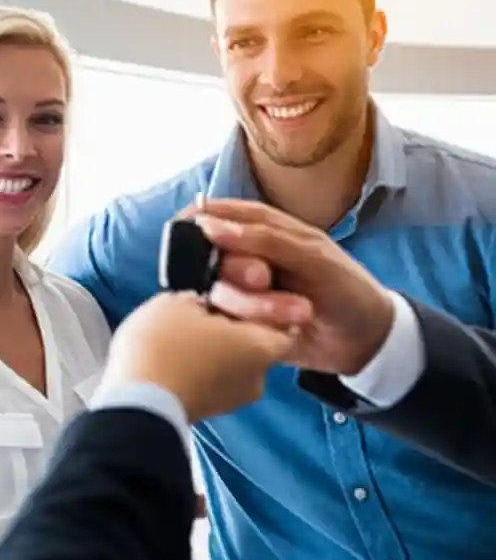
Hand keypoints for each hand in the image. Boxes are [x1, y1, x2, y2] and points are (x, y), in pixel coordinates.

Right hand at [102, 292, 299, 422]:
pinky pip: (209, 384)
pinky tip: (171, 361)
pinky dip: (197, 373)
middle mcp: (257, 379)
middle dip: (232, 333)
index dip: (263, 309)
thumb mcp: (178, 302)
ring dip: (213, 354)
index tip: (238, 300)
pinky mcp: (207, 415)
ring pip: (230, 368)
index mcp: (262, 346)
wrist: (136, 402)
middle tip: (201, 317)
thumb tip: (202, 308)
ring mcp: (232, 402)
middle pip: (254, 347)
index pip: (284, 325)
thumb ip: (201, 301)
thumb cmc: (164, 346)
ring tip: (179, 340)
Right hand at [193, 198, 395, 375]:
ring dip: (254, 305)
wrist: (366, 343)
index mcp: (259, 231)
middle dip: (237, 272)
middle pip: (210, 259)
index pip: (213, 216)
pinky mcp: (239, 326)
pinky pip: (224, 323)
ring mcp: (239, 295)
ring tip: (296, 313)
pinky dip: (249, 326)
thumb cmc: (346, 288)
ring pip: (218, 294)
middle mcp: (241, 261)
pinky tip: (278, 329)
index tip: (193, 233)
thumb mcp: (312, 256)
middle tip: (265, 279)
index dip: (200, 224)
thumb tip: (207, 223)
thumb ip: (263, 238)